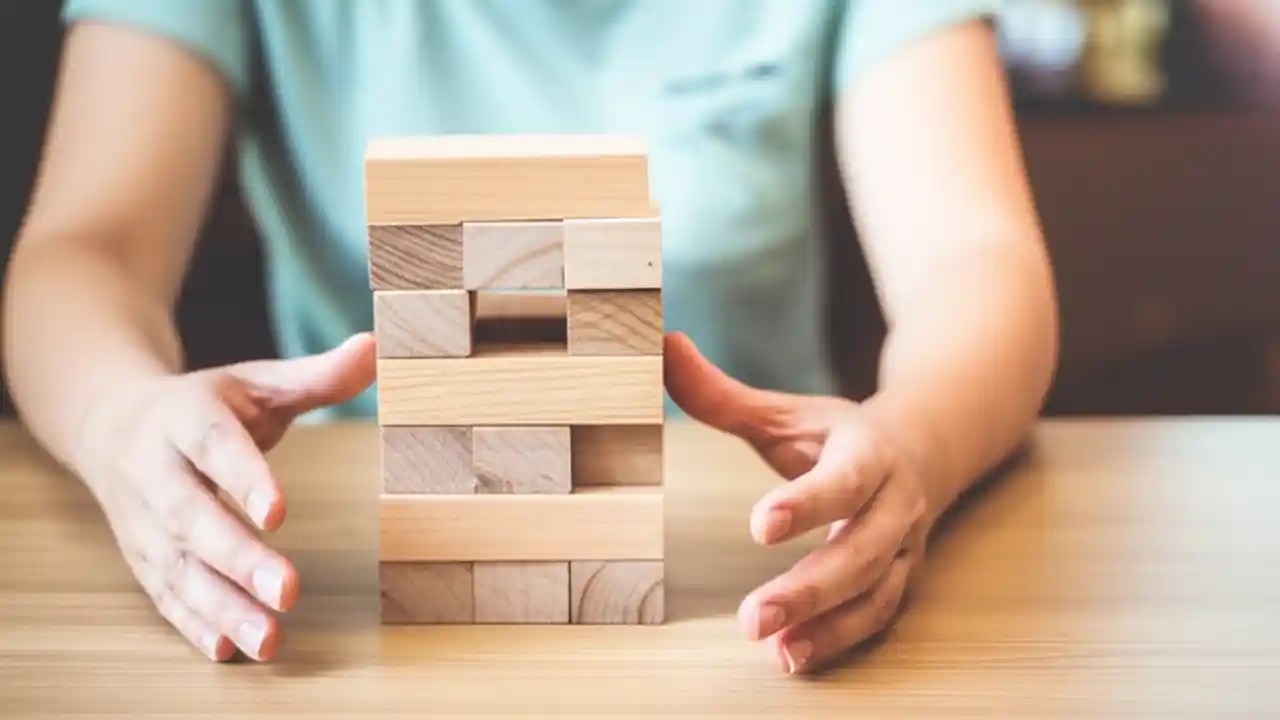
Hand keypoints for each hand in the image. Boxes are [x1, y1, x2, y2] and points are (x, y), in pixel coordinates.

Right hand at [72, 334, 374, 661]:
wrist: (111, 421)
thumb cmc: (205, 403)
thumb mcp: (256, 381)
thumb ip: (315, 376)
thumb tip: (376, 347)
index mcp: (183, 417)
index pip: (214, 446)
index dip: (245, 477)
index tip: (281, 512)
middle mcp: (154, 469)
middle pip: (193, 518)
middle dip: (239, 559)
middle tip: (289, 592)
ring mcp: (142, 518)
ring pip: (177, 567)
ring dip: (220, 606)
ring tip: (269, 639)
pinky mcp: (140, 555)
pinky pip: (163, 594)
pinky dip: (192, 623)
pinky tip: (227, 649)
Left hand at [665, 333, 936, 674]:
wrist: (926, 449)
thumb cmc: (840, 433)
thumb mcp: (787, 411)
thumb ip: (721, 395)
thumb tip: (662, 347)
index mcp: (869, 452)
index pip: (844, 479)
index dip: (807, 503)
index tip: (760, 526)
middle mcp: (896, 502)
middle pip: (861, 550)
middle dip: (810, 588)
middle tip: (752, 617)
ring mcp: (904, 546)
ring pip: (873, 591)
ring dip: (825, 624)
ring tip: (773, 649)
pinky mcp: (901, 578)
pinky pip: (876, 616)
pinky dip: (838, 639)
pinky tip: (792, 657)